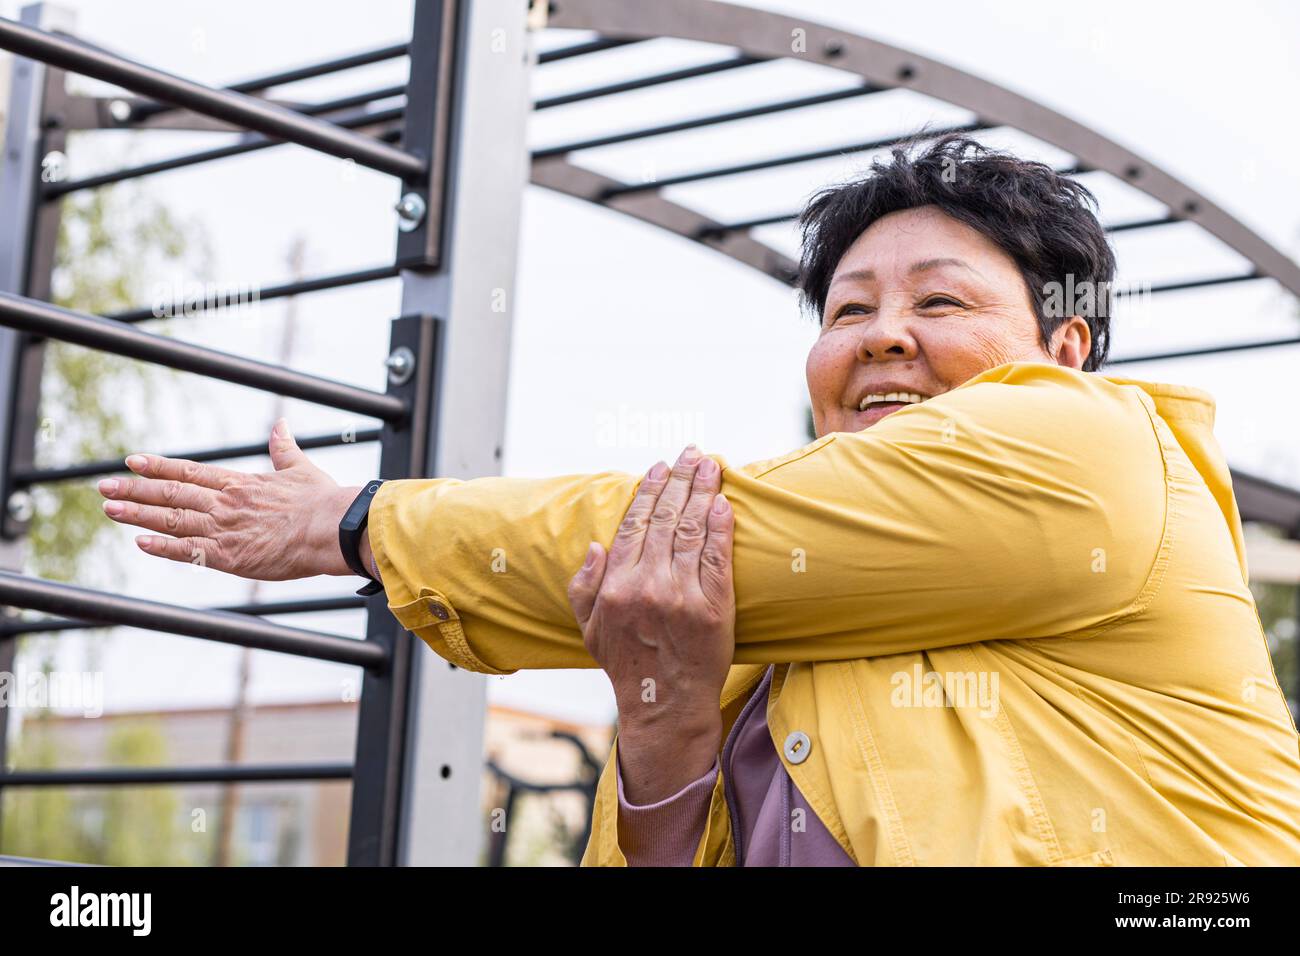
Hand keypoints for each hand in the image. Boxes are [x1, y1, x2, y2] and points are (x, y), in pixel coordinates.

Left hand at [96, 418, 358, 580]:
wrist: (331, 528)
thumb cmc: (320, 500)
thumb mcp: (299, 467)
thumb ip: (283, 447)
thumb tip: (281, 424)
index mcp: (238, 483)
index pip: (188, 471)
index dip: (157, 466)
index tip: (132, 461)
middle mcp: (224, 503)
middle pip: (170, 494)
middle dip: (134, 490)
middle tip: (104, 486)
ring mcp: (224, 530)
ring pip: (172, 521)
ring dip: (138, 515)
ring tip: (111, 510)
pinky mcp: (230, 556)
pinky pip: (189, 552)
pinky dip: (163, 548)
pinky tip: (140, 543)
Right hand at [567, 444, 734, 802]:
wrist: (666, 704)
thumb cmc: (627, 664)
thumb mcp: (589, 628)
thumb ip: (584, 585)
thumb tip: (596, 545)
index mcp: (617, 587)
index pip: (634, 525)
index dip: (649, 492)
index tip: (659, 468)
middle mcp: (648, 586)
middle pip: (666, 519)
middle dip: (680, 480)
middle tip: (691, 454)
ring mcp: (683, 596)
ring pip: (693, 530)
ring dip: (703, 492)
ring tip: (711, 466)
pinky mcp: (714, 608)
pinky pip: (718, 557)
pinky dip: (721, 527)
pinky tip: (724, 504)